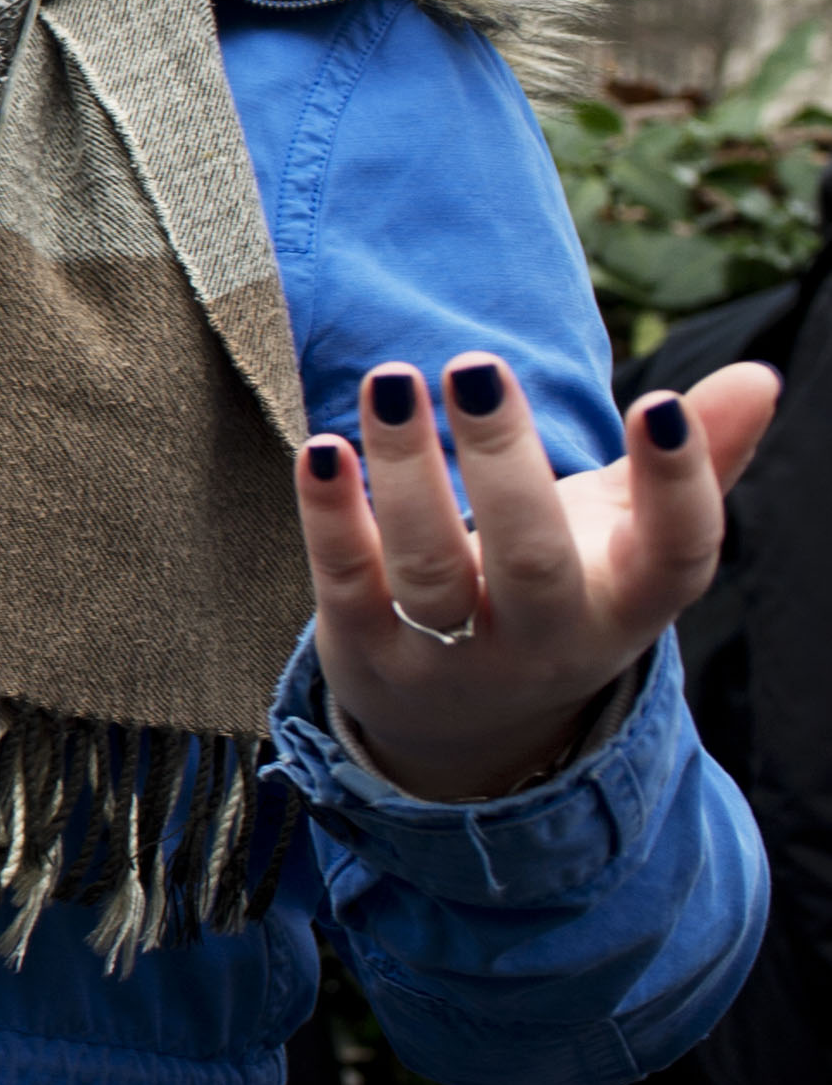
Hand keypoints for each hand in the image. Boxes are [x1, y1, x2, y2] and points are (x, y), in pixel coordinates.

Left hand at [301, 352, 781, 799]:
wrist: (466, 718)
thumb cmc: (566, 590)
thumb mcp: (633, 538)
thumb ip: (696, 462)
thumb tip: (760, 376)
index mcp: (629, 604)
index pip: (676, 555)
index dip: (677, 486)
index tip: (657, 402)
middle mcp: (547, 640)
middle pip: (532, 561)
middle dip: (504, 463)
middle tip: (477, 365)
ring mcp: (454, 657)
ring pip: (429, 568)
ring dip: (406, 471)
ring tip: (393, 379)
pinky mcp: (369, 654)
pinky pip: (347, 583)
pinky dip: (331, 517)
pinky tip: (324, 449)